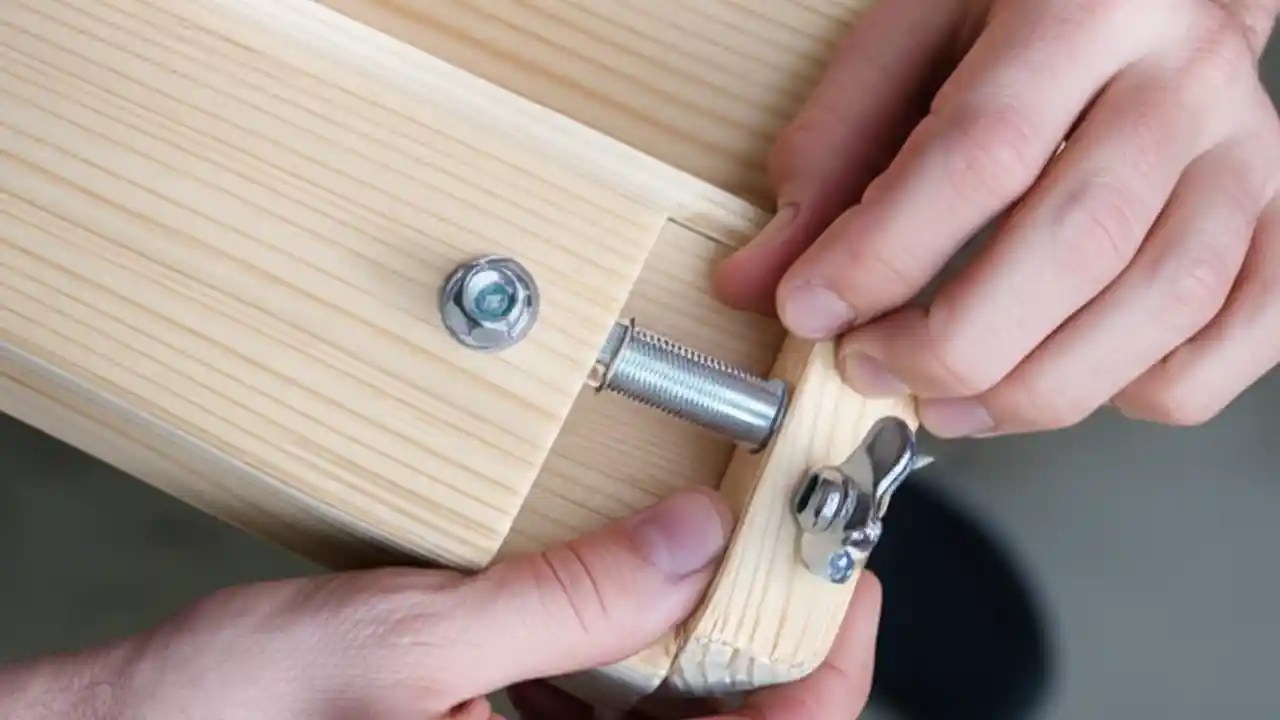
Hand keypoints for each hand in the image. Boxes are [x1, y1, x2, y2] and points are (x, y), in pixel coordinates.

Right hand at [0, 489, 880, 719]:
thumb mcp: (408, 640)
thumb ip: (566, 595)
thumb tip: (688, 539)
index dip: (824, 668)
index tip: (842, 582)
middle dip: (757, 636)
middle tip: (769, 540)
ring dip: (689, 638)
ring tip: (690, 549)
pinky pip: (603, 717)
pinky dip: (621, 655)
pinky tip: (600, 596)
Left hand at [717, 0, 1279, 436]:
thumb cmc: (1027, 4)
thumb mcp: (909, 39)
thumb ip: (832, 151)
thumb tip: (760, 278)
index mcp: (1085, 8)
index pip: (979, 153)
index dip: (883, 253)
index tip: (810, 312)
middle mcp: (1185, 78)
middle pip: (1079, 241)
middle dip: (956, 340)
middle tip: (872, 367)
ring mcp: (1248, 152)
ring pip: (1167, 302)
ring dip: (1039, 387)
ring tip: (948, 400)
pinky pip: (1247, 331)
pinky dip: (1155, 389)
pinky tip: (1070, 382)